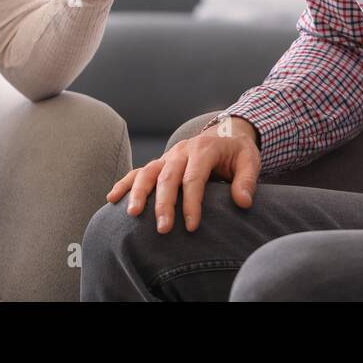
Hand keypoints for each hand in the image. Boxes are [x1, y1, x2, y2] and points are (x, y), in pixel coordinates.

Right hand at [105, 116, 259, 232]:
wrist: (226, 134)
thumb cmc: (237, 152)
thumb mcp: (250, 161)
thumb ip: (247, 180)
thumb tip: (243, 202)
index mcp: (204, 149)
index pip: (194, 177)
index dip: (192, 202)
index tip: (191, 226)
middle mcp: (182, 151)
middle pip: (168, 176)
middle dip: (164, 203)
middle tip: (163, 229)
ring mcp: (168, 156)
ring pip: (148, 172)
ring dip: (139, 192)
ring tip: (133, 214)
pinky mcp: (160, 163)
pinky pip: (138, 171)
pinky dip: (124, 183)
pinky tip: (112, 198)